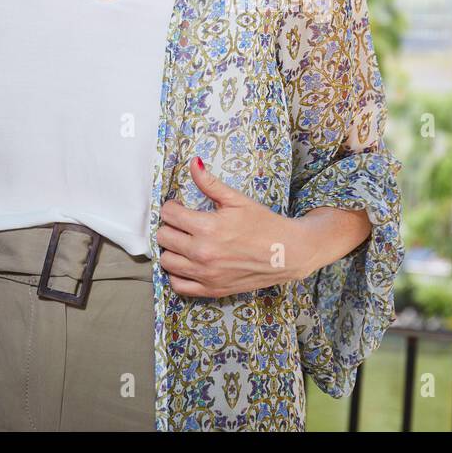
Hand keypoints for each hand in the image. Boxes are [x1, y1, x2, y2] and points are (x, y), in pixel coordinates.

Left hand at [156, 157, 310, 297]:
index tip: (180, 207)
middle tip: (183, 223)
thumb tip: (193, 163)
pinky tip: (188, 263)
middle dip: (170, 226)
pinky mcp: (212, 290)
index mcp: (208, 228)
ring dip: (172, 249)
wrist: (287, 253)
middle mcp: (203, 253)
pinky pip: (178, 285)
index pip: (168, 214)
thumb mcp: (237, 200)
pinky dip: (178, 274)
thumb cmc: (264, 224)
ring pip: (166, 261)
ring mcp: (206, 275)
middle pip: (163, 237)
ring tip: (185, 242)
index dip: (172, 207)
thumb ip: (210, 183)